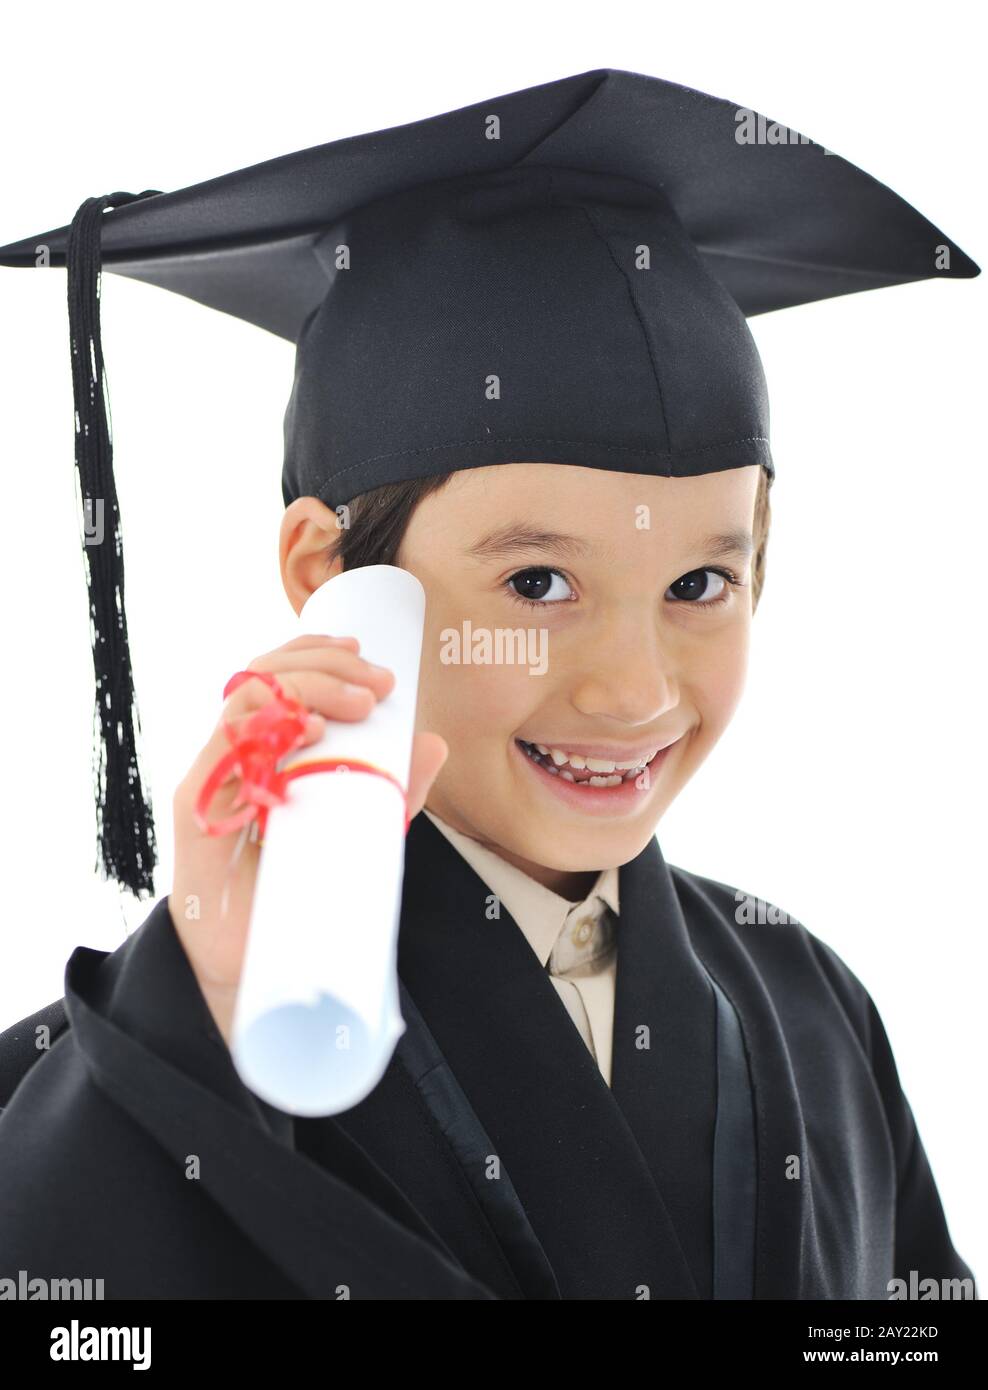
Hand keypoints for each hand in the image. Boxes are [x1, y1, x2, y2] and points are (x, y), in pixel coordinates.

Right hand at [168, 634, 447, 1043]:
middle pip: (261, 677)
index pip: (277, 677)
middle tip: (376, 684)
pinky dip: (266, 730)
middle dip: (322, 666)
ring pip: (244, 701)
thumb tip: (435, 743)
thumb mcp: (356, 832)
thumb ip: (392, 790)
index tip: (370, 662)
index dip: (317, 655)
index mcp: (263, 749)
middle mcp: (232, 754)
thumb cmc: (299, 891)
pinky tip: (307, 730)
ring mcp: (213, 778)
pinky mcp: (198, 812)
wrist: (252, 963)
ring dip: (304, 688)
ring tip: (357, 704)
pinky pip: (224, 754)